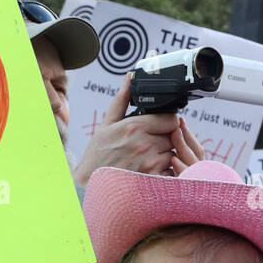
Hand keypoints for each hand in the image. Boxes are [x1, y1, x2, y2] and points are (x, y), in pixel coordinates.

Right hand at [74, 72, 203, 184]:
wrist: (88, 185)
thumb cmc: (96, 156)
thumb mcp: (107, 125)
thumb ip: (122, 100)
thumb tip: (131, 77)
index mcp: (135, 127)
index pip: (172, 119)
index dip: (168, 123)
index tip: (161, 127)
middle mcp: (144, 144)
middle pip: (174, 137)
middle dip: (167, 139)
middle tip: (154, 144)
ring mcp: (149, 164)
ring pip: (173, 155)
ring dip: (166, 156)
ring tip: (150, 159)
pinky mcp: (151, 181)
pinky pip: (171, 173)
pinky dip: (166, 173)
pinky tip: (152, 173)